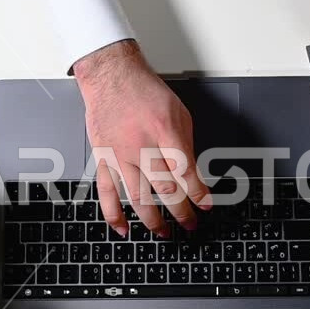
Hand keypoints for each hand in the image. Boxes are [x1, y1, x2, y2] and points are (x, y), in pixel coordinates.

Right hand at [73, 40, 212, 237]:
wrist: (111, 76)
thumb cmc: (144, 91)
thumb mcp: (178, 112)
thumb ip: (185, 145)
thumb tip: (193, 174)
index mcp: (165, 132)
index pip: (186, 172)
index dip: (198, 193)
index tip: (206, 206)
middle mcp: (142, 146)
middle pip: (165, 189)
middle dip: (181, 212)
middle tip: (190, 224)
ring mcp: (120, 155)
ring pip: (137, 197)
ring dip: (152, 220)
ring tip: (164, 232)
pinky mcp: (104, 158)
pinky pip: (107, 192)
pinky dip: (114, 214)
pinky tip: (123, 229)